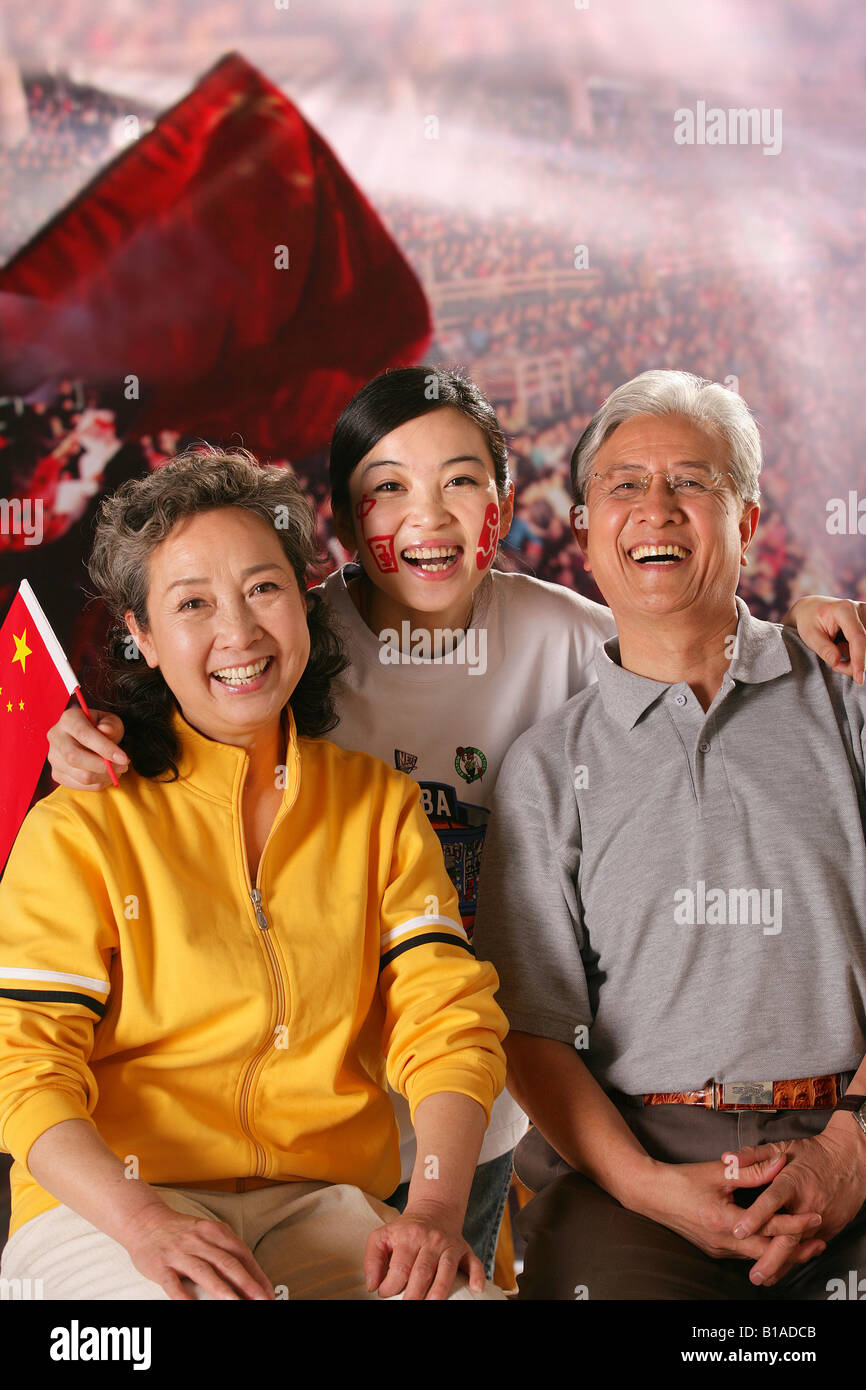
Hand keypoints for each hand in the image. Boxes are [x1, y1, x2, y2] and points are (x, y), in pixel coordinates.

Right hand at [47, 707, 127, 789]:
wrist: (88, 737)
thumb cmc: (101, 727)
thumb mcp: (110, 721)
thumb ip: (111, 725)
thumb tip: (106, 730)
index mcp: (68, 719)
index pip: (83, 734)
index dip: (104, 748)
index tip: (123, 758)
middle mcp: (56, 737)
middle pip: (74, 758)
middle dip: (103, 766)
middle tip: (123, 766)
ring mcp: (54, 758)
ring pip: (79, 775)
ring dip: (104, 777)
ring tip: (117, 770)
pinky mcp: (57, 774)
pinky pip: (79, 785)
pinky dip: (98, 784)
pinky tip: (107, 776)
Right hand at [123, 1200, 274, 1300]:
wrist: (144, 1220)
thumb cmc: (182, 1232)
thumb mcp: (208, 1233)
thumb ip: (226, 1250)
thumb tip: (251, 1274)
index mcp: (215, 1232)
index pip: (242, 1254)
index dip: (257, 1275)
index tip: (269, 1293)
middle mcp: (199, 1241)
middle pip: (228, 1263)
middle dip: (248, 1284)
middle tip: (262, 1301)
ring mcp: (179, 1253)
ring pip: (204, 1271)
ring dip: (222, 1289)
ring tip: (235, 1303)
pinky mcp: (160, 1265)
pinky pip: (172, 1283)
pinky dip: (182, 1296)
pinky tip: (191, 1307)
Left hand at [363, 1202, 485, 1299]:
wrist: (434, 1209)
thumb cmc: (406, 1230)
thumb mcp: (383, 1236)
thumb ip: (372, 1259)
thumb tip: (372, 1285)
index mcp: (409, 1237)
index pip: (400, 1268)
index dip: (390, 1286)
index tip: (385, 1294)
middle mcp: (431, 1240)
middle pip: (422, 1271)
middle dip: (414, 1295)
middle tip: (407, 1306)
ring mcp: (449, 1245)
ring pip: (446, 1269)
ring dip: (439, 1290)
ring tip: (431, 1304)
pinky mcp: (464, 1249)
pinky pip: (474, 1262)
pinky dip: (477, 1275)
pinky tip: (475, 1288)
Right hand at [639, 1153, 824, 1266]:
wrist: (651, 1193)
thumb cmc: (681, 1180)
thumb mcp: (718, 1170)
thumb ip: (752, 1169)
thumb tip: (780, 1163)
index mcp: (723, 1221)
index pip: (767, 1227)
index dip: (794, 1223)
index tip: (815, 1217)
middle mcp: (722, 1241)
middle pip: (767, 1252)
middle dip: (795, 1249)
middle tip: (819, 1242)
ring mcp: (717, 1249)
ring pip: (757, 1256)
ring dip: (780, 1250)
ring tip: (804, 1244)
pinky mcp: (714, 1249)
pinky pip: (745, 1253)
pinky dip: (763, 1249)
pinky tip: (773, 1242)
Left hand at [723, 1126, 865, 1286]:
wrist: (851, 1160)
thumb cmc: (814, 1153)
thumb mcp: (783, 1147)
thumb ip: (754, 1155)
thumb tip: (728, 1158)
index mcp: (793, 1180)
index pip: (772, 1200)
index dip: (755, 1215)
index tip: (739, 1229)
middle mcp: (808, 1203)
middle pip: (789, 1234)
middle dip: (771, 1257)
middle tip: (755, 1274)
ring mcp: (822, 1218)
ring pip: (800, 1247)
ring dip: (782, 1264)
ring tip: (765, 1278)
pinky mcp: (830, 1227)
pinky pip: (810, 1246)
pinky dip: (796, 1257)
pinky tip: (783, 1267)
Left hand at [786, 596, 865, 683]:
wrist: (811, 608)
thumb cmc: (809, 621)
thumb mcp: (809, 635)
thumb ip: (823, 649)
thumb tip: (836, 661)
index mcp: (844, 610)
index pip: (858, 638)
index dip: (859, 659)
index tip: (859, 677)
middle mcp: (859, 609)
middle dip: (854, 662)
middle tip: (835, 667)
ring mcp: (865, 614)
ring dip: (855, 657)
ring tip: (836, 653)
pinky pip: (865, 643)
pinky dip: (857, 652)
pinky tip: (844, 648)